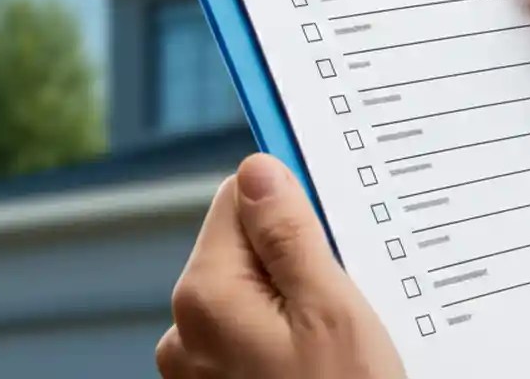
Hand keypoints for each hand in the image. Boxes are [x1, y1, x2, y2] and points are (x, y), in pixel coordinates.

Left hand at [156, 154, 404, 378]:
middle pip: (244, 248)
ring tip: (336, 344)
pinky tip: (320, 367)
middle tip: (344, 301)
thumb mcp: (331, 310)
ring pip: (253, 294)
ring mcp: (196, 369)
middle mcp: (185, 329)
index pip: (238, 199)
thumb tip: (257, 170)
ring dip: (295, 303)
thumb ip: (288, 234)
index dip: (292, 206)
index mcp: (206, 295)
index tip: (331, 230)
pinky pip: (251, 337)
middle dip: (297, 260)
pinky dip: (286, 340)